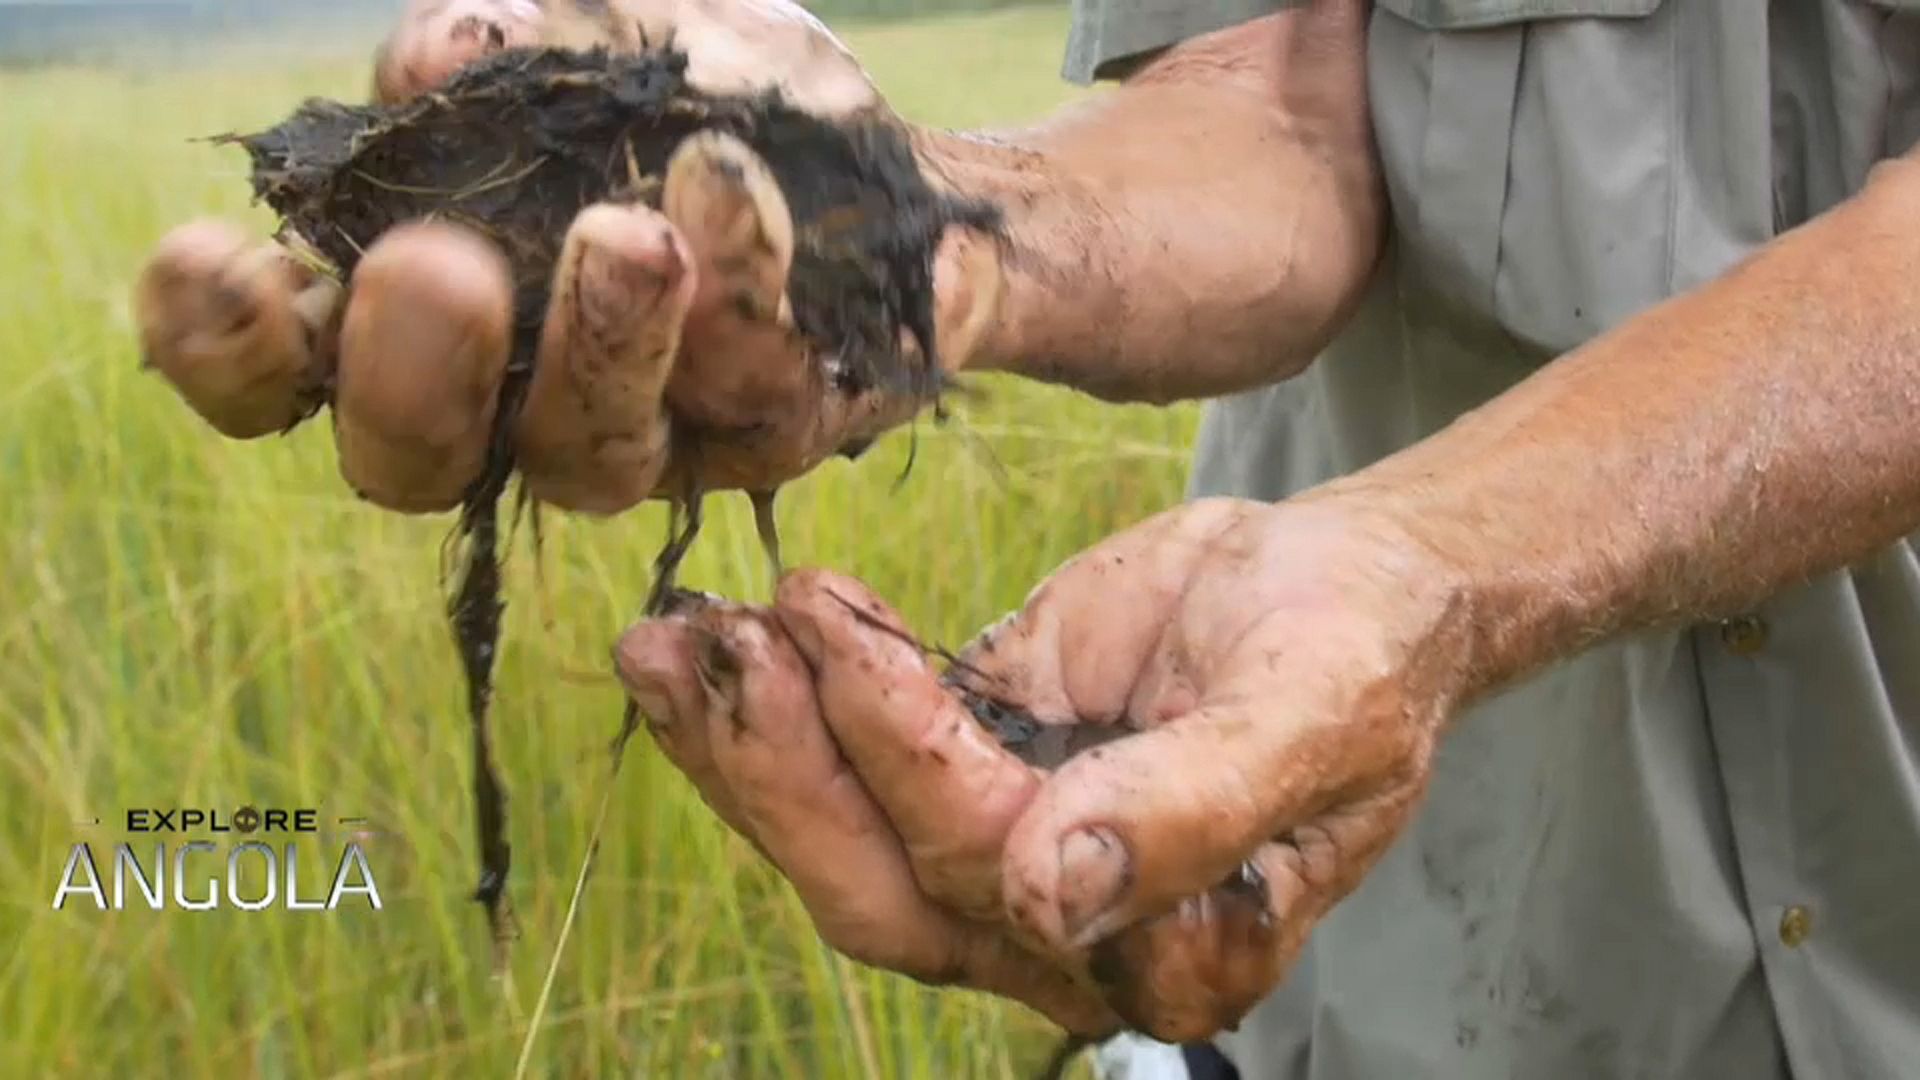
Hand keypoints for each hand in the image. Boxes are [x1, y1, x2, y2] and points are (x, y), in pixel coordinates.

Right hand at [134, 0, 1000, 512]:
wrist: (889, 159)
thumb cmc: (703, 94)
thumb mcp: (603, 34)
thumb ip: (511, 45)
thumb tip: (431, 63)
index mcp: (412, 304)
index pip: (275, 369)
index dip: (220, 344)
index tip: (214, 259)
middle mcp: (505, 400)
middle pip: (407, 460)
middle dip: (409, 374)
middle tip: (436, 266)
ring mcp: (634, 437)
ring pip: (580, 459)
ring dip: (595, 346)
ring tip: (625, 232)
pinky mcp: (759, 441)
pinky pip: (744, 394)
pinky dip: (739, 285)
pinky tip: (730, 182)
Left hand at [613, 497, 1473, 1039]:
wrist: (1351, 585)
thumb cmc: (1363, 651)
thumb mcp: (1313, 715)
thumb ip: (1191, 810)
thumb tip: (1055, 897)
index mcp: (1170, 955)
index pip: (998, 880)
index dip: (904, 765)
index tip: (832, 635)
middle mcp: (1070, 933)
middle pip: (886, 886)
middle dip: (782, 769)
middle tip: (709, 648)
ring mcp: (1009, 858)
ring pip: (848, 838)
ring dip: (748, 743)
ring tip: (667, 642)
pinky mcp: (971, 770)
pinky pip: (855, 760)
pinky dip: (781, 701)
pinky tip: (719, 634)